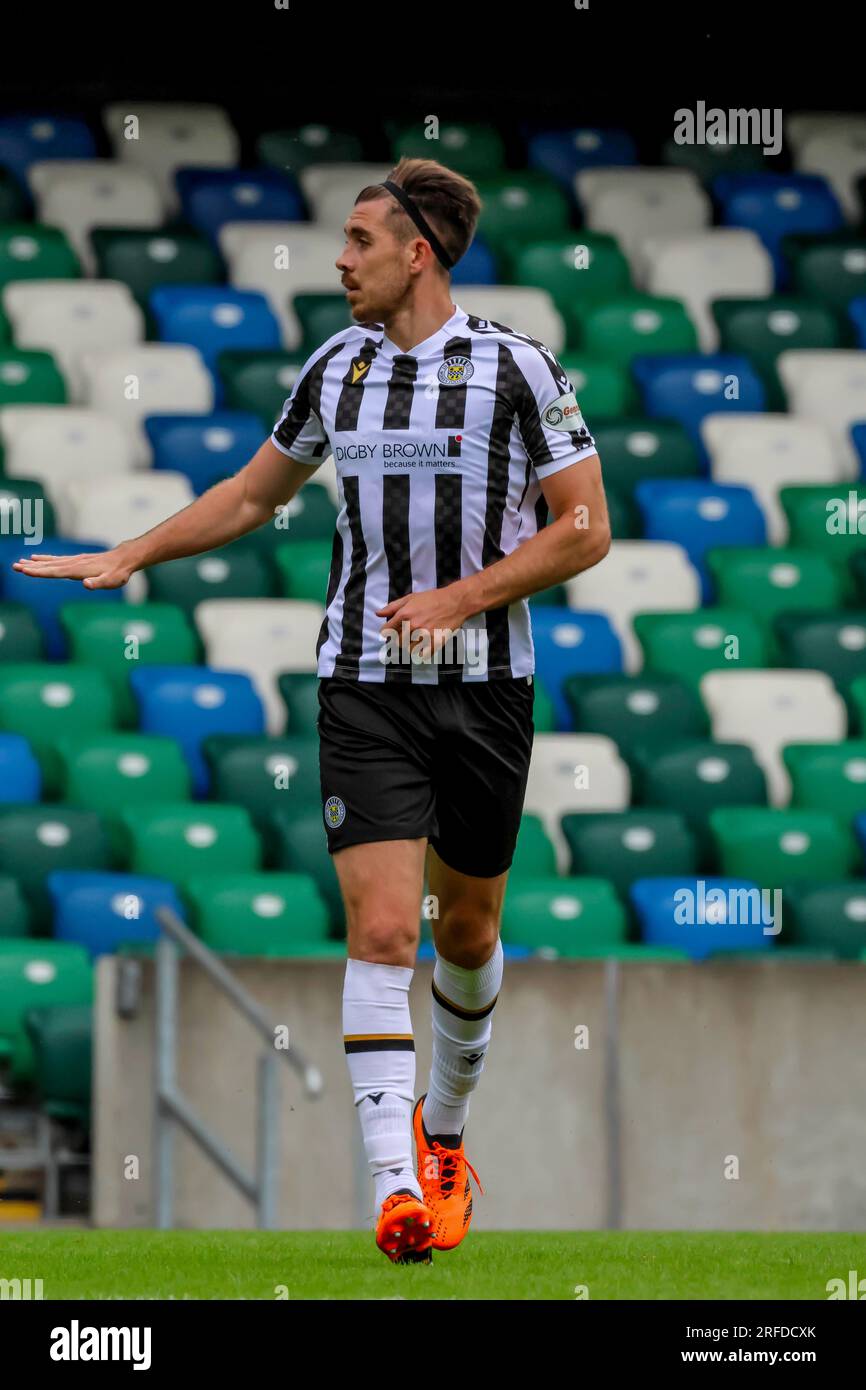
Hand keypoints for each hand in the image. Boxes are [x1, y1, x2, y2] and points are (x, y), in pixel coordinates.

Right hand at [11, 543, 136, 588]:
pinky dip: (44, 559)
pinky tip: (35, 558)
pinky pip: (56, 559)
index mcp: (79, 570)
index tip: (26, 571)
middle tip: (14, 567)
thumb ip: (98, 583)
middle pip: (49, 566)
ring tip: (19, 563)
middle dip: (31, 567)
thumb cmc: (118, 573)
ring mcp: (74, 561)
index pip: (56, 572)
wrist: (123, 559)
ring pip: (50, 562)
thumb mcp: (112, 581)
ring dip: (34, 563)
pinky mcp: (76, 560)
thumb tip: (86, 584)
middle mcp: (74, 564)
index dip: (40, 572)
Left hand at [377, 584, 470, 662]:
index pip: (386, 631)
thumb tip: (378, 614)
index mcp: (404, 615)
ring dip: (410, 646)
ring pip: (408, 650)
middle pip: (397, 642)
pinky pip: (422, 655)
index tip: (392, 632)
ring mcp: (424, 635)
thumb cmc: (432, 598)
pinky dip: (421, 653)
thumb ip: (392, 607)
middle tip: (406, 635)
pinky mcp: (435, 642)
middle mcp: (412, 626)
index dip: (387, 632)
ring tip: (416, 639)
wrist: (455, 602)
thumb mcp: (410, 598)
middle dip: (399, 640)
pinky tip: (424, 647)